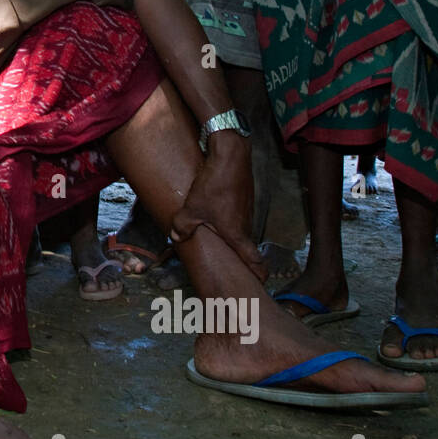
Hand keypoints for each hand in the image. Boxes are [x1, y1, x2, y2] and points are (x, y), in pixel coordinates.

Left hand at [170, 134, 264, 277]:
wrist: (231, 156)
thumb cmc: (215, 186)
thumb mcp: (192, 210)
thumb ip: (182, 227)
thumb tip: (176, 237)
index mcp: (237, 234)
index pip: (254, 260)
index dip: (259, 273)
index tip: (261, 282)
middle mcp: (246, 225)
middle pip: (245, 247)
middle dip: (240, 259)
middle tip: (233, 268)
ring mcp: (247, 211)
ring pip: (240, 230)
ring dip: (231, 236)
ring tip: (218, 241)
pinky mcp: (244, 198)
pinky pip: (237, 215)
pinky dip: (228, 219)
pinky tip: (215, 215)